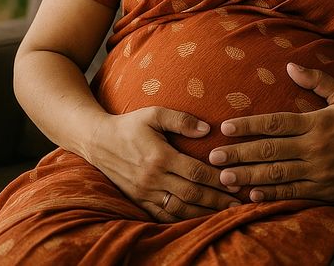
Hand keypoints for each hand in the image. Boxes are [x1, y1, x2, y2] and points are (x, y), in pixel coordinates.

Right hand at [86, 107, 241, 220]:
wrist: (97, 141)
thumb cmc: (130, 124)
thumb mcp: (154, 113)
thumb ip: (181, 120)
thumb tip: (207, 130)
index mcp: (159, 156)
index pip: (195, 172)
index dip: (218, 178)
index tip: (235, 181)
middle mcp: (152, 178)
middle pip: (191, 193)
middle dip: (216, 199)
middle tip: (236, 202)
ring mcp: (144, 192)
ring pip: (179, 208)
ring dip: (203, 212)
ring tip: (223, 213)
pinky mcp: (138, 200)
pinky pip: (162, 216)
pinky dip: (181, 220)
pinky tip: (198, 219)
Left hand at [207, 63, 333, 202]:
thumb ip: (318, 81)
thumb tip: (291, 66)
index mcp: (318, 123)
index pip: (276, 123)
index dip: (249, 125)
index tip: (225, 127)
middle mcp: (315, 148)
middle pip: (270, 151)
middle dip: (239, 154)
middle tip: (214, 157)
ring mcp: (319, 171)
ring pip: (277, 174)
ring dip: (248, 176)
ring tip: (224, 177)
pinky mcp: (324, 190)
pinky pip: (293, 193)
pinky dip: (271, 194)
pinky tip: (252, 194)